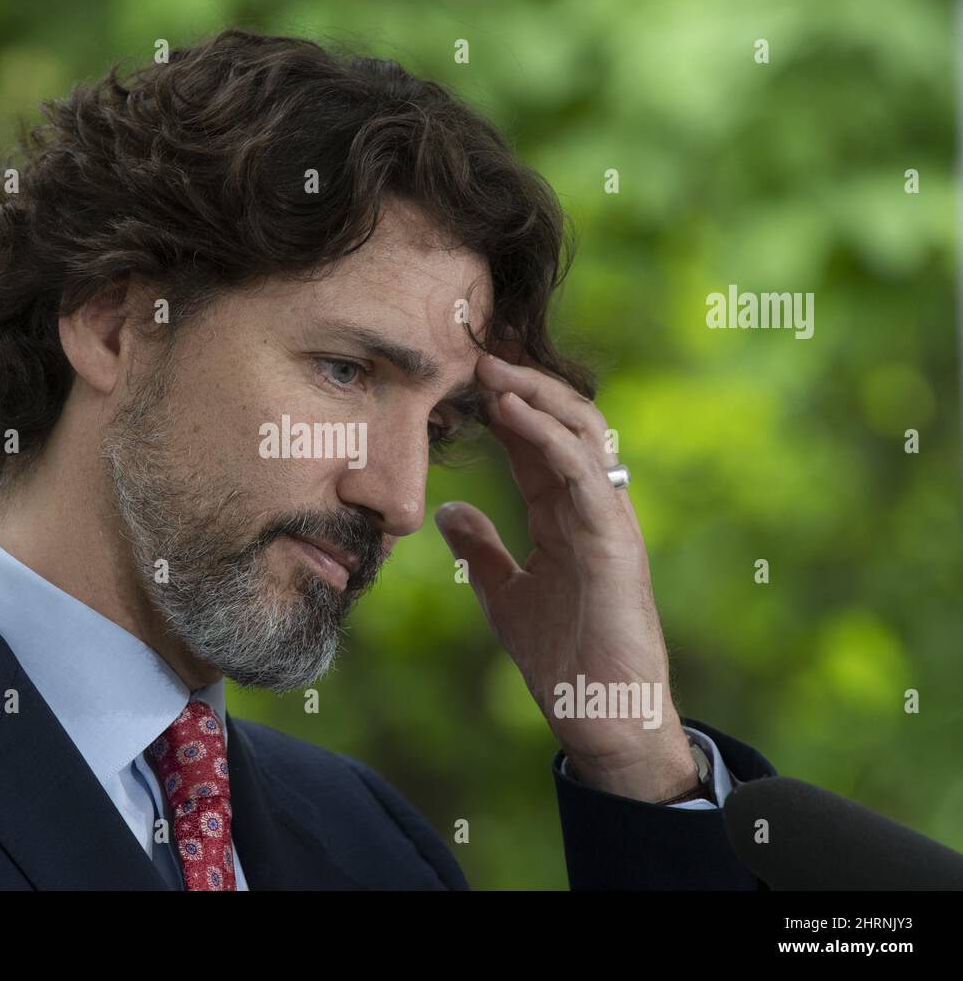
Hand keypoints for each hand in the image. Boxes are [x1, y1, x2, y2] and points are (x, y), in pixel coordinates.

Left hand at [435, 353, 698, 802]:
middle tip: (472, 347)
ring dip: (535, 393)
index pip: (533, 440)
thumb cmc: (563, 659)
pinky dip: (550, 435)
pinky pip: (585, 471)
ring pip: (581, 432)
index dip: (500, 402)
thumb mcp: (505, 595)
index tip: (456, 371)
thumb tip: (448, 511)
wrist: (601, 717)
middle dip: (521, 380)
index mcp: (563, 514)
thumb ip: (481, 551)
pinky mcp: (616, 539)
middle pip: (561, 421)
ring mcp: (608, 518)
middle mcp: (590, 505)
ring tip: (489, 364)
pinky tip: (513, 408)